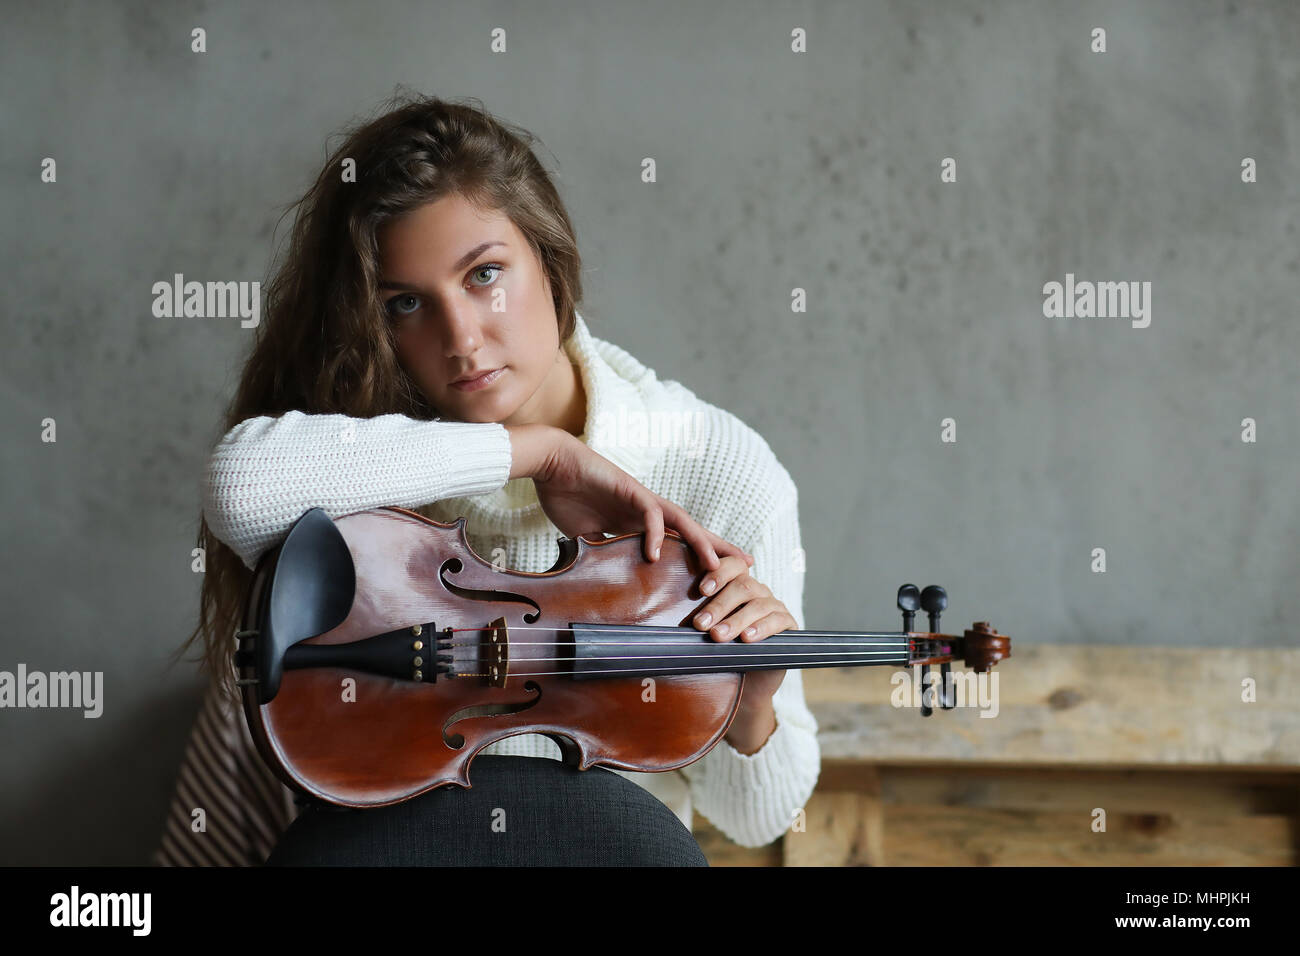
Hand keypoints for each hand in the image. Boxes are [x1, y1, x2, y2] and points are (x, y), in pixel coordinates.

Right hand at [509, 424, 752, 572]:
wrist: (551, 463)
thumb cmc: (566, 494)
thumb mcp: (587, 534)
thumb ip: (603, 551)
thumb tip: (607, 576)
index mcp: (641, 522)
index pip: (678, 541)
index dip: (701, 555)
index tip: (724, 575)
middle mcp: (648, 510)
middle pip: (692, 530)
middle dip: (719, 548)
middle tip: (747, 565)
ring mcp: (640, 499)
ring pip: (681, 521)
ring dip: (700, 542)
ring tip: (715, 565)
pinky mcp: (628, 489)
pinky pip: (649, 512)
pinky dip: (655, 533)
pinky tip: (655, 553)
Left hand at [691, 554, 796, 752]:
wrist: (746, 686)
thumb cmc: (723, 655)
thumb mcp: (706, 635)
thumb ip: (697, 621)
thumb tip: (665, 622)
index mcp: (738, 586)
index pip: (733, 566)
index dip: (718, 573)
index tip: (700, 590)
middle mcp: (758, 592)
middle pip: (743, 586)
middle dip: (719, 605)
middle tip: (700, 624)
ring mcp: (775, 607)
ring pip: (758, 604)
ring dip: (736, 620)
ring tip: (718, 636)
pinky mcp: (789, 625)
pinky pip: (777, 620)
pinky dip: (761, 628)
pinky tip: (747, 638)